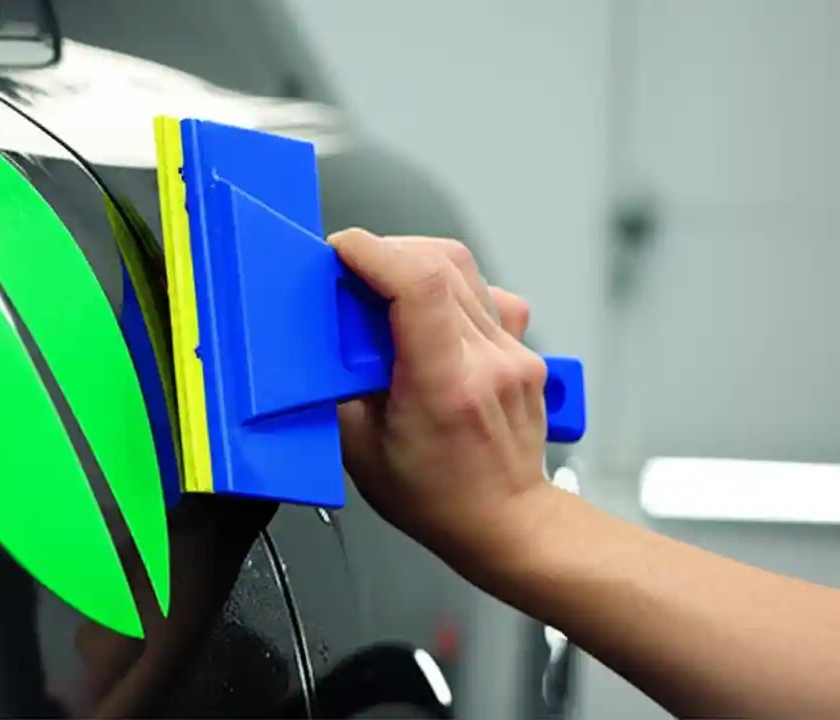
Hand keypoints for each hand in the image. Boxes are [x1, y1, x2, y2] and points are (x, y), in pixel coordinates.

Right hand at [330, 228, 555, 572]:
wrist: (505, 522)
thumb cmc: (437, 499)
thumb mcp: (361, 451)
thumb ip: (336, 389)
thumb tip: (317, 338)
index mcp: (445, 387)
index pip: (420, 286)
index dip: (374, 253)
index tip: (341, 251)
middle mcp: (487, 362)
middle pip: (439, 263)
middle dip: (383, 255)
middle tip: (351, 278)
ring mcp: (513, 353)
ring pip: (462, 269)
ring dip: (413, 265)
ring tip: (383, 296)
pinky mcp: (522, 349)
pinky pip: (483, 293)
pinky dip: (447, 289)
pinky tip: (428, 316)